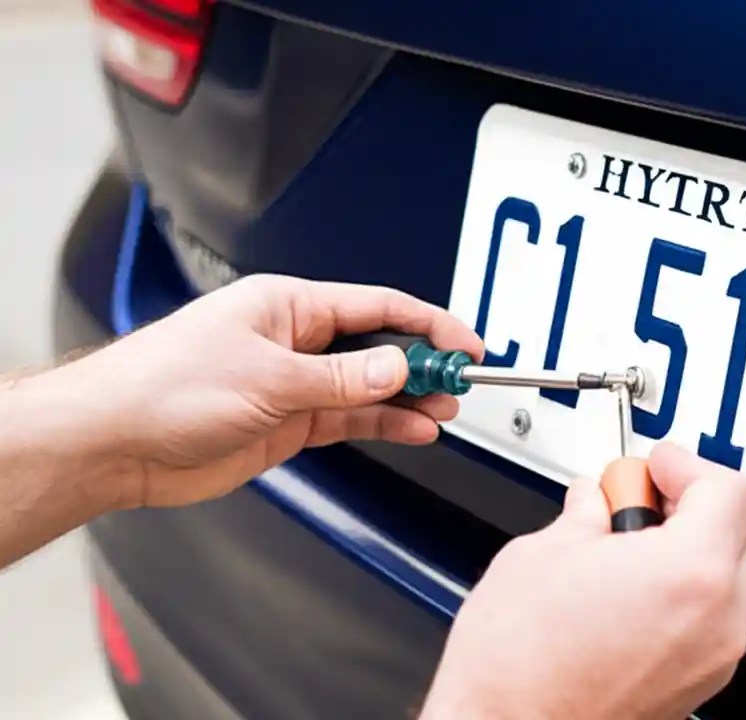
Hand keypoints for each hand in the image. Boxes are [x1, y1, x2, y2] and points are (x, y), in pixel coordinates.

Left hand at [49, 273, 482, 508]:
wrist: (114, 442)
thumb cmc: (163, 386)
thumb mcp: (267, 377)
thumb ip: (340, 379)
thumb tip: (394, 371)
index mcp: (288, 306)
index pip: (377, 308)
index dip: (427, 324)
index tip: (463, 343)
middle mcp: (294, 340)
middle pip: (378, 347)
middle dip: (423, 364)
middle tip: (460, 381)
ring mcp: (293, 383)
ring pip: (369, 387)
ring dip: (408, 398)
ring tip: (445, 408)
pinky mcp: (287, 421)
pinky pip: (350, 418)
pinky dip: (383, 424)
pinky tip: (411, 428)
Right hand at [420, 442, 745, 719]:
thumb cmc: (517, 667)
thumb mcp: (543, 553)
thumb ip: (586, 512)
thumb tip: (594, 501)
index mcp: (690, 572)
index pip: (726, 489)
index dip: (686, 465)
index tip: (657, 464)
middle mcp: (719, 619)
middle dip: (706, 502)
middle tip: (652, 495)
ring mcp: (715, 658)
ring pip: (741, 578)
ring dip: (703, 547)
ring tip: (636, 544)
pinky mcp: (698, 685)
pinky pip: (720, 618)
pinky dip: (694, 590)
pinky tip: (637, 586)